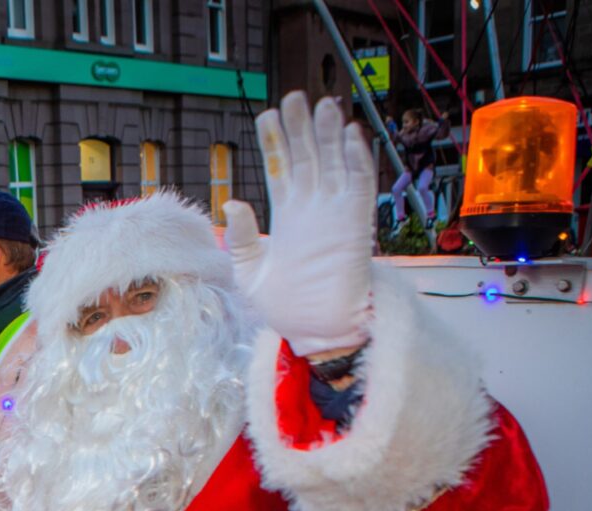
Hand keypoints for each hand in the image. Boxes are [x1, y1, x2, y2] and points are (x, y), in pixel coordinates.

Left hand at [223, 92, 375, 355]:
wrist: (313, 331)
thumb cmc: (282, 307)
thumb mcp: (248, 273)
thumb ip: (241, 238)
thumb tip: (232, 202)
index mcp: (284, 216)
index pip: (280, 169)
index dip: (275, 143)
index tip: (267, 115)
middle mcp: (310, 209)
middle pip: (306, 157)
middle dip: (300, 128)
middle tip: (293, 97)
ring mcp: (334, 214)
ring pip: (332, 164)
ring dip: (328, 135)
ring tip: (321, 105)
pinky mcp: (355, 224)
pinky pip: (358, 185)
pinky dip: (355, 160)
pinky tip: (349, 134)